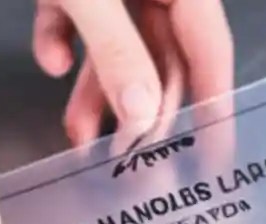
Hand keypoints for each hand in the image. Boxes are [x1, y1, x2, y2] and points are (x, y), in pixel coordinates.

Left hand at [32, 0, 233, 144]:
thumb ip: (116, 50)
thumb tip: (139, 115)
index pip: (210, 51)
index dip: (213, 107)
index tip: (212, 158)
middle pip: (164, 56)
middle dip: (143, 110)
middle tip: (133, 162)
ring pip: (117, 45)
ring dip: (97, 92)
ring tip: (84, 139)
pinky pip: (77, 19)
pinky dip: (62, 41)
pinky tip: (52, 60)